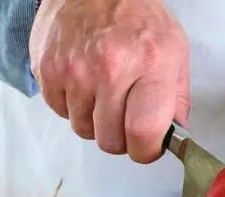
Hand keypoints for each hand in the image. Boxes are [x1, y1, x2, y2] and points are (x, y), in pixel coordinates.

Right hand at [29, 0, 189, 162]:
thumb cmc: (138, 18)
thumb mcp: (175, 51)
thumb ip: (177, 100)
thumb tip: (172, 138)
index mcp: (150, 66)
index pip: (143, 133)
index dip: (146, 151)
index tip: (147, 147)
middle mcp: (110, 69)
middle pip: (110, 141)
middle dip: (121, 138)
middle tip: (125, 117)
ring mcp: (75, 71)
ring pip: (84, 130)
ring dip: (95, 121)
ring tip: (104, 93)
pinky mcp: (48, 70)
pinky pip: (60, 113)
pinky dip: (73, 106)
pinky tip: (84, 83)